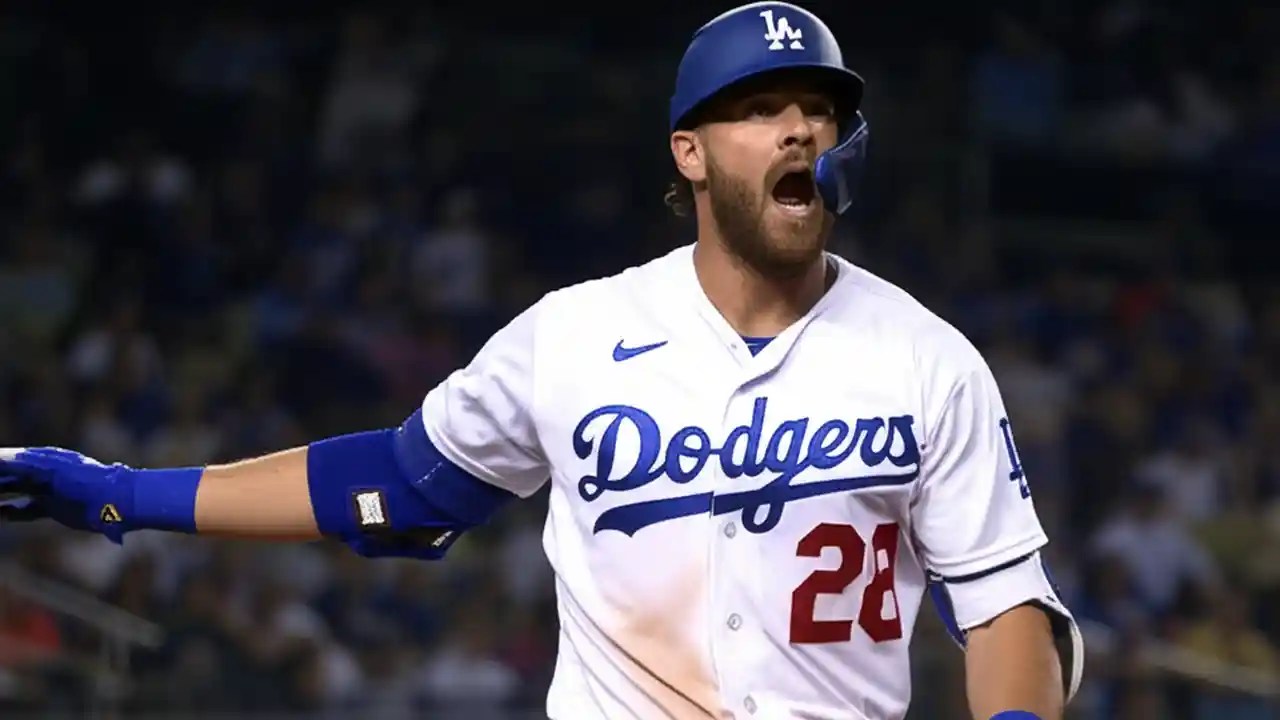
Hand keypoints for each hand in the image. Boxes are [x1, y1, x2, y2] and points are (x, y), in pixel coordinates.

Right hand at [0, 447, 135, 542]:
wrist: (114, 501)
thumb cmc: (87, 480)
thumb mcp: (55, 469)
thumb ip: (28, 463)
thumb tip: (3, 456)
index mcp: (47, 460)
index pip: (13, 460)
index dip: (0, 462)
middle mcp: (46, 474)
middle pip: (13, 475)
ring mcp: (50, 491)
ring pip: (17, 491)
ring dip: (0, 493)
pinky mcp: (54, 508)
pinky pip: (27, 510)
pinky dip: (12, 512)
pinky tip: (0, 514)